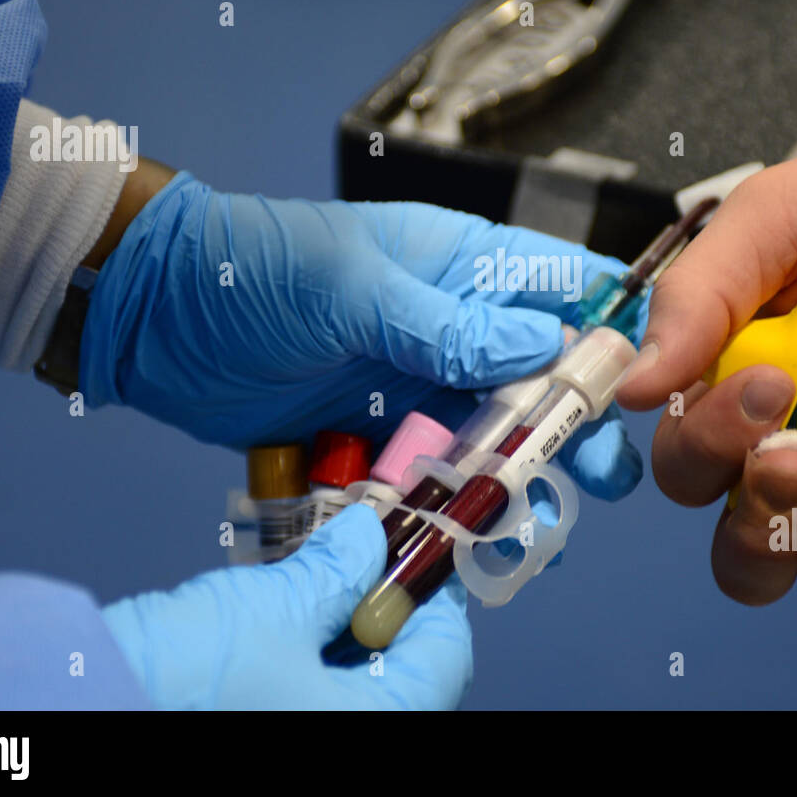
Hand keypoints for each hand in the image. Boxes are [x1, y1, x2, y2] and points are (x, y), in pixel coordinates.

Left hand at [80, 174, 641, 499]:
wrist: (155, 319)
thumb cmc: (256, 273)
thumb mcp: (356, 287)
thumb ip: (449, 325)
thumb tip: (543, 349)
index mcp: (460, 265)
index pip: (560, 287)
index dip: (607, 330)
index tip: (642, 383)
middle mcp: (453, 326)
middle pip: (542, 376)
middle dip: (576, 422)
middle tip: (603, 474)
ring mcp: (418, 384)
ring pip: (495, 432)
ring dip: (523, 473)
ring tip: (544, 519)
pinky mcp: (381, 433)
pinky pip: (437, 470)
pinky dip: (459, 500)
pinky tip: (481, 531)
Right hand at [102, 504, 470, 707]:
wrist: (80, 711)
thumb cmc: (183, 681)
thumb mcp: (276, 608)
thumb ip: (337, 571)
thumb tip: (369, 537)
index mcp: (377, 727)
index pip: (447, 658)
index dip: (436, 593)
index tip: (419, 546)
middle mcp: (352, 743)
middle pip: (405, 671)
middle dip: (387, 604)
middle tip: (366, 549)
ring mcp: (309, 741)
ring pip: (358, 683)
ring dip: (349, 625)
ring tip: (324, 571)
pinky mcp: (265, 729)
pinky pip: (314, 694)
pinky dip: (313, 653)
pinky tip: (290, 612)